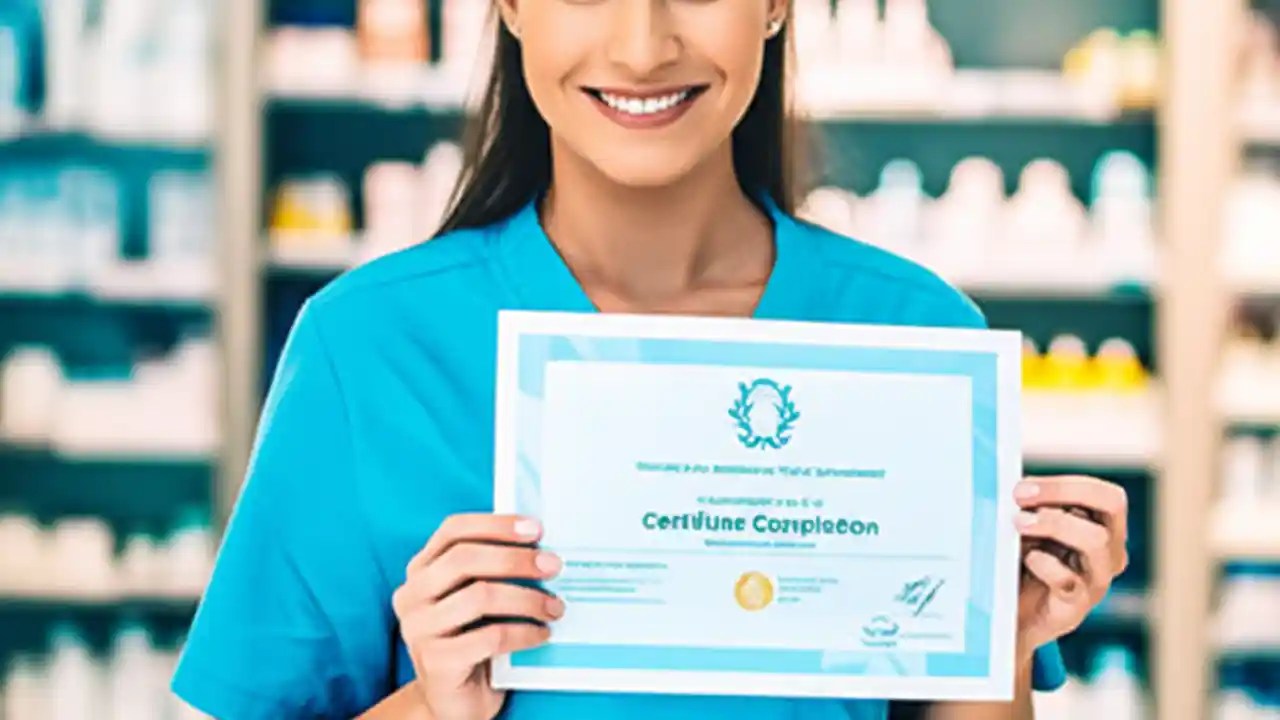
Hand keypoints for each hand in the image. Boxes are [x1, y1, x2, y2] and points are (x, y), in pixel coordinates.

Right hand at [392, 514, 562, 719]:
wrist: (453, 702)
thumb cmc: (472, 642)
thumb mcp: (476, 601)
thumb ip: (492, 572)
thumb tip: (542, 548)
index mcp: (421, 571)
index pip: (453, 531)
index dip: (495, 524)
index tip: (535, 529)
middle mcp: (412, 596)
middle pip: (464, 560)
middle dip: (516, 559)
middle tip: (553, 566)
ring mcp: (419, 629)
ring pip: (479, 597)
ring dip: (527, 599)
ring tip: (554, 607)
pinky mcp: (436, 662)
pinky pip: (489, 637)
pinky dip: (523, 632)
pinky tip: (541, 634)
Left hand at [1012, 475, 1128, 663]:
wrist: (1010, 618)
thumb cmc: (1022, 564)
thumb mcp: (1030, 530)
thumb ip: (1030, 507)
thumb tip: (1014, 485)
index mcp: (1101, 528)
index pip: (1107, 495)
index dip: (1068, 484)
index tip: (1023, 487)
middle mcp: (1108, 552)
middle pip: (1111, 507)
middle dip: (1061, 493)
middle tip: (1018, 497)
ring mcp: (1096, 581)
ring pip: (1095, 540)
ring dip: (1054, 524)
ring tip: (1019, 524)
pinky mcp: (1076, 607)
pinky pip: (1069, 580)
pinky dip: (1045, 564)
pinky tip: (1027, 559)